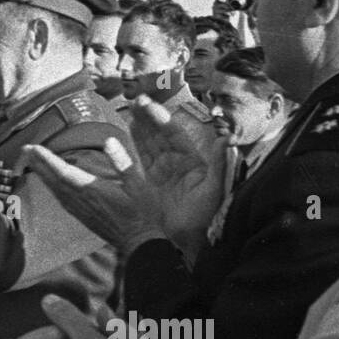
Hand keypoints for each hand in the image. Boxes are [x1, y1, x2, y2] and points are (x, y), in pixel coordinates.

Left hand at [15, 138, 162, 255]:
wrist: (140, 243)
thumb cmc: (143, 213)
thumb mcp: (138, 184)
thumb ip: (122, 161)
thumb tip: (109, 141)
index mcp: (92, 190)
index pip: (63, 172)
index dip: (47, 159)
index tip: (33, 147)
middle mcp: (81, 201)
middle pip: (53, 180)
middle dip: (38, 163)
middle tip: (24, 149)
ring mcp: (79, 210)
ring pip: (55, 190)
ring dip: (42, 174)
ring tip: (31, 161)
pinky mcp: (81, 216)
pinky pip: (61, 198)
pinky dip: (51, 187)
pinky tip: (49, 182)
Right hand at [127, 96, 223, 251]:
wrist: (193, 239)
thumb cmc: (208, 214)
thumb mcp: (216, 187)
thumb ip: (220, 163)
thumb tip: (227, 139)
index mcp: (189, 160)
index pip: (173, 133)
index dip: (161, 118)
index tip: (150, 104)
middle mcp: (171, 163)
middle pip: (156, 135)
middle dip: (146, 117)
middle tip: (135, 99)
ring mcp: (156, 175)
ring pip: (144, 146)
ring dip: (136, 129)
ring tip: (128, 111)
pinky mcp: (142, 189)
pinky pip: (128, 171)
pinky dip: (119, 158)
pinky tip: (111, 144)